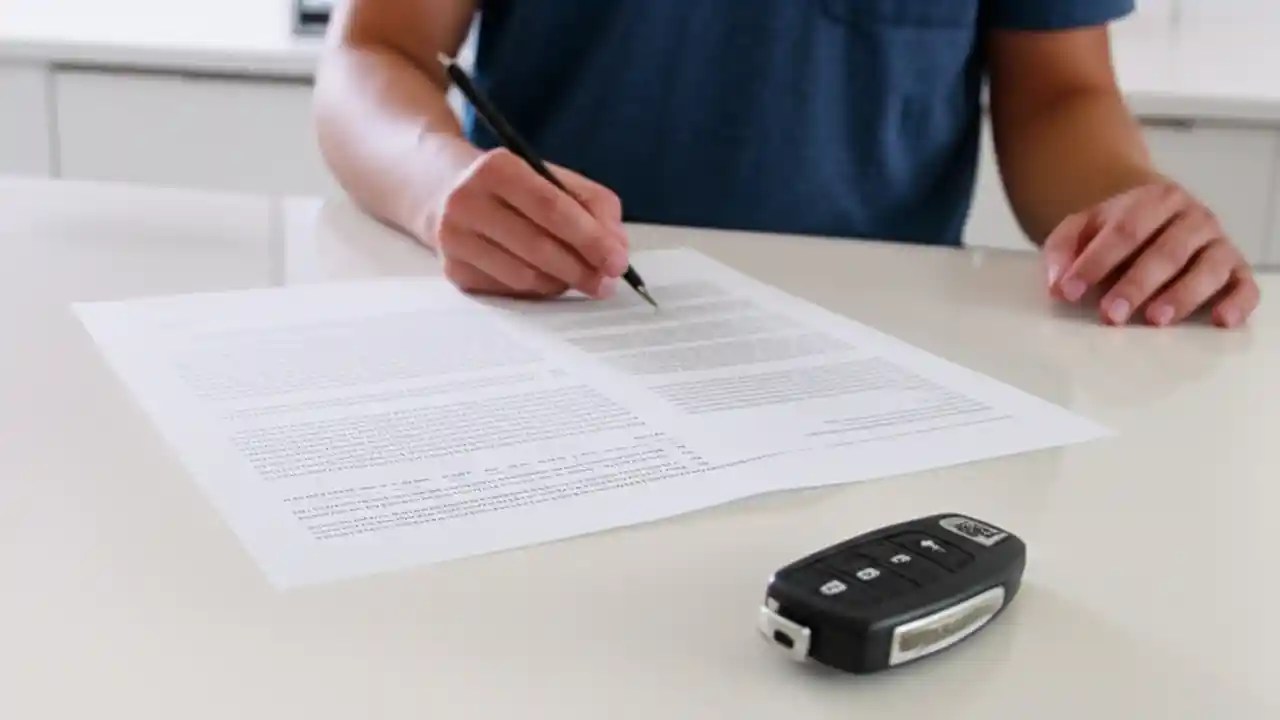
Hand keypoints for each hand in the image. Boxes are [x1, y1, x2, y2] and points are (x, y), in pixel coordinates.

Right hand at [430, 147, 628, 298]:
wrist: (440, 189)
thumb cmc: (510, 186)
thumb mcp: (551, 177)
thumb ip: (593, 205)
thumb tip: (616, 248)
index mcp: (497, 168)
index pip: (551, 208)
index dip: (590, 238)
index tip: (618, 261)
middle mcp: (467, 202)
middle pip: (538, 247)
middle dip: (581, 270)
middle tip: (607, 283)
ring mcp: (455, 240)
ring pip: (524, 276)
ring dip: (561, 283)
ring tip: (579, 278)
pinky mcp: (454, 271)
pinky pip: (509, 290)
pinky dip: (538, 289)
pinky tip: (548, 278)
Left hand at [1043, 180, 1259, 327]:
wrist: (1160, 214)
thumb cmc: (1119, 228)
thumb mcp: (1084, 227)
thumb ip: (1063, 249)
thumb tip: (1056, 283)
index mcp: (1155, 200)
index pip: (1125, 230)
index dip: (1096, 262)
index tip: (1070, 291)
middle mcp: (1193, 218)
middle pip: (1166, 252)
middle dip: (1136, 285)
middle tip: (1110, 314)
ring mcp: (1218, 244)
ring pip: (1207, 269)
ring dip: (1182, 295)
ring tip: (1155, 320)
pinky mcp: (1238, 270)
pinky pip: (1245, 286)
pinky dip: (1237, 303)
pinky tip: (1220, 321)